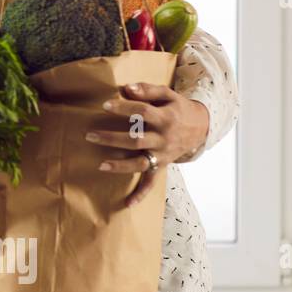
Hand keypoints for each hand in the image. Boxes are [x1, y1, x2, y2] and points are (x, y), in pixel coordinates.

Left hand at [86, 82, 210, 207]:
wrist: (201, 127)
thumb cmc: (177, 108)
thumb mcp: (168, 94)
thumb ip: (148, 90)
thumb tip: (126, 88)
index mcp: (166, 118)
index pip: (142, 112)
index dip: (124, 108)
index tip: (105, 105)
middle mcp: (164, 139)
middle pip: (136, 140)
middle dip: (112, 138)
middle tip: (89, 135)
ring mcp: (163, 155)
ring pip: (140, 163)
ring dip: (120, 165)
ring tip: (100, 165)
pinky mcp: (162, 166)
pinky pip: (151, 183)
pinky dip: (140, 194)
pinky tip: (127, 204)